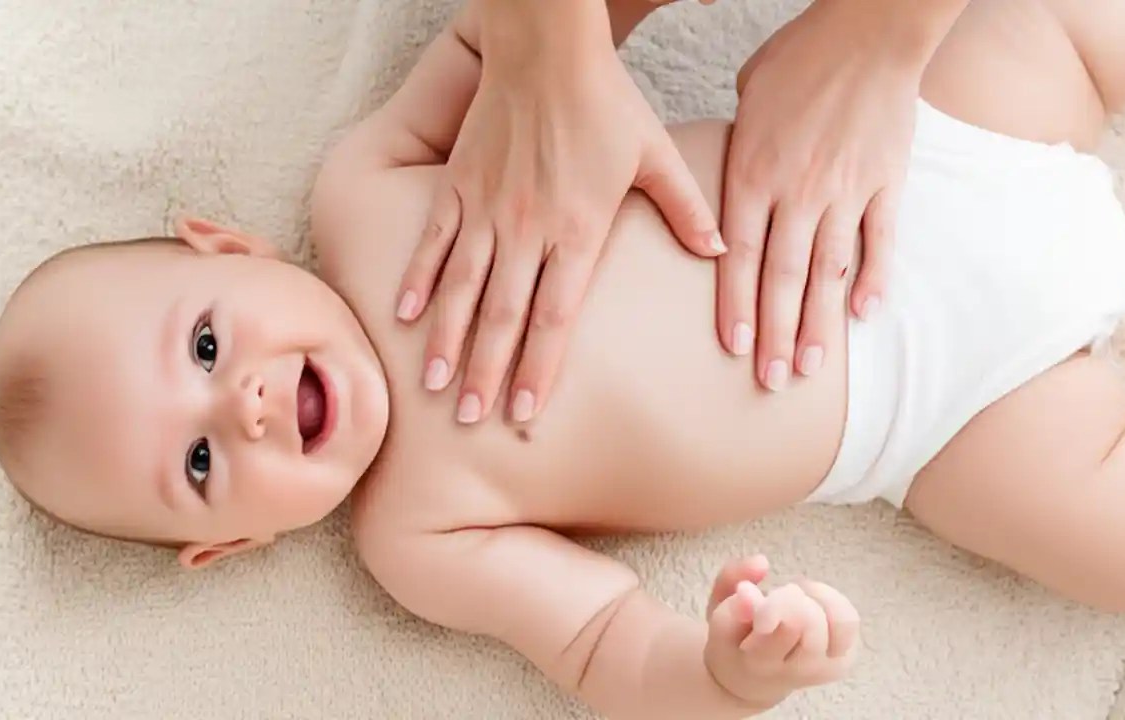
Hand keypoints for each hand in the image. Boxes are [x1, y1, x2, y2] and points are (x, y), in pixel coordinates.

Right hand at [397, 0, 721, 424]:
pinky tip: (403, 316)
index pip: (554, 318)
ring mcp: (486, 209)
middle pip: (503, 318)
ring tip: (433, 386)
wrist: (547, 49)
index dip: (539, 370)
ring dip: (447, 340)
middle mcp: (527, 230)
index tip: (527, 414)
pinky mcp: (456, 185)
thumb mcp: (657, 155)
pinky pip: (432, 242)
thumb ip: (687, 210)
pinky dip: (417, 279)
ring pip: (462, 289)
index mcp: (578, 230)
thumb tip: (721, 250)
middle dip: (487, 374)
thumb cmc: (605, 102)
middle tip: (472, 420)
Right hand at [704, 555, 859, 707]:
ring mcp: (825, 668)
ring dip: (817, 598)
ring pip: (842, 621)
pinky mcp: (842, 662)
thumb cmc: (733, 640)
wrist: (750, 681)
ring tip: (796, 599)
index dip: (771, 603)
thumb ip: (730, 579)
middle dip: (790, 597)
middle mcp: (797, 670)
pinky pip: (850, 621)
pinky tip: (812, 604)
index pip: (782, 626)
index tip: (749, 592)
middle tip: (772, 598)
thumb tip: (762, 561)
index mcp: (760, 662)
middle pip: (811, 621)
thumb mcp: (717, 609)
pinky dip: (833, 603)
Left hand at [718, 0, 923, 389]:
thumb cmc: (798, 60)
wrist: (869, 29)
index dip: (737, 305)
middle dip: (776, 333)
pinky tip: (865, 314)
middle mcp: (798, 189)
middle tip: (770, 382)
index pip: (741, 254)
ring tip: (811, 368)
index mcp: (754, 171)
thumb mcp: (745, 106)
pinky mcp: (887, 181)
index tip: (735, 349)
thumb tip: (724, 197)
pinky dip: (874, 277)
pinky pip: (881, 240)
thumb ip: (733, 159)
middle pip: (783, 275)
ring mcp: (846, 189)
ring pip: (829, 269)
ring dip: (820, 323)